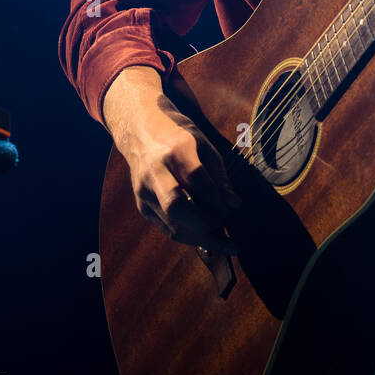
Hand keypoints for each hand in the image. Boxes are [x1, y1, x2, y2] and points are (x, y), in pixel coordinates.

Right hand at [102, 66, 240, 254]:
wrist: (140, 131)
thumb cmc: (178, 136)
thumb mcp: (204, 144)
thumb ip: (219, 174)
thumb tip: (234, 205)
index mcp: (174, 150)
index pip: (196, 179)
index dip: (216, 198)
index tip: (232, 208)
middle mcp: (155, 172)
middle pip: (176, 206)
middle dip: (204, 224)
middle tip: (226, 228)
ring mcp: (145, 191)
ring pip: (171, 224)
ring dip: (200, 238)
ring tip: (225, 243)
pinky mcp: (142, 205)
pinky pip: (166, 227)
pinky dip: (188, 235)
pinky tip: (206, 236)